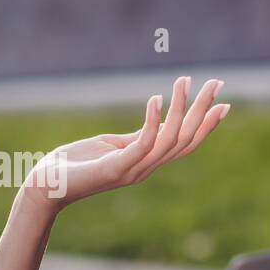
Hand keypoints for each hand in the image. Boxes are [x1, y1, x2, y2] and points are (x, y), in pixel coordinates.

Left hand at [21, 75, 229, 213]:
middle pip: (185, 139)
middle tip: (216, 82)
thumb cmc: (74, 166)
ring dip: (180, 109)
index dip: (206, 126)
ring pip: (169, 140)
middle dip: (202, 110)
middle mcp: (145, 169)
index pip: (185, 145)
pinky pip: (142, 144)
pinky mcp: (115, 168)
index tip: (224, 104)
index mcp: (146, 163)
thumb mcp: (111, 146)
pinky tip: (155, 99)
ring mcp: (132, 171)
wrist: (45, 187)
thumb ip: (134, 137)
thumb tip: (154, 119)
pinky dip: (152, 121)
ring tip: (184, 82)